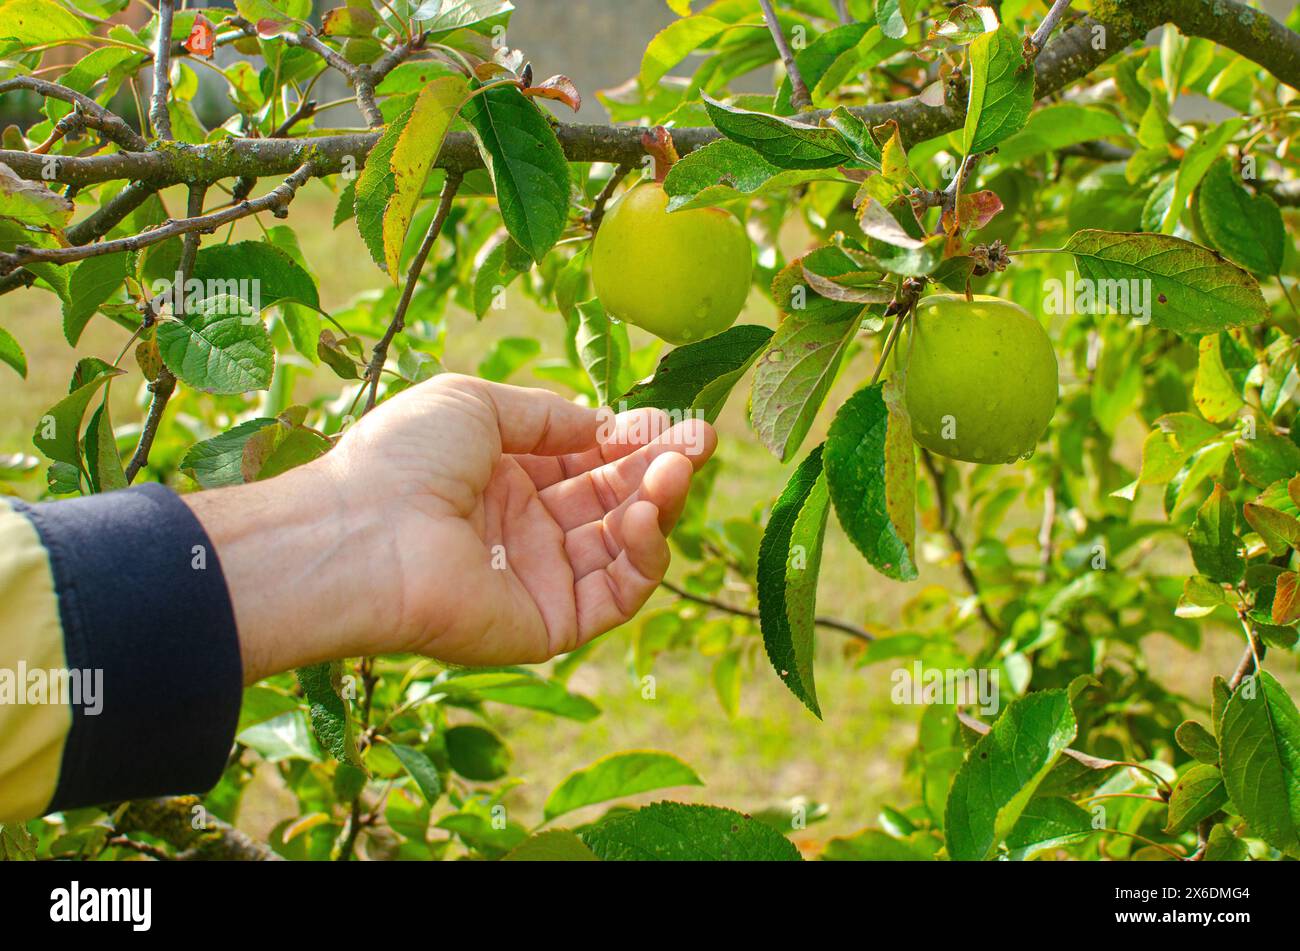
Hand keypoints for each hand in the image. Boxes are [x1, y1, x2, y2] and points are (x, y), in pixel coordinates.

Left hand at [188, 375, 715, 681]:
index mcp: (503, 479)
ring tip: (676, 469)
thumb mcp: (478, 404)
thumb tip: (603, 425)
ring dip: (658, 505)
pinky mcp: (550, 625)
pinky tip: (645, 515)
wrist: (359, 535)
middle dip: (660, 468)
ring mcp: (539, 579)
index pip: (587, 462)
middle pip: (614, 501)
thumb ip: (548, 415)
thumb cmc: (403, 459)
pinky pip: (616, 594)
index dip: (632, 442)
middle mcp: (524, 529)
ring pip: (623, 547)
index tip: (673, 422)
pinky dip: (643, 558)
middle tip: (703, 440)